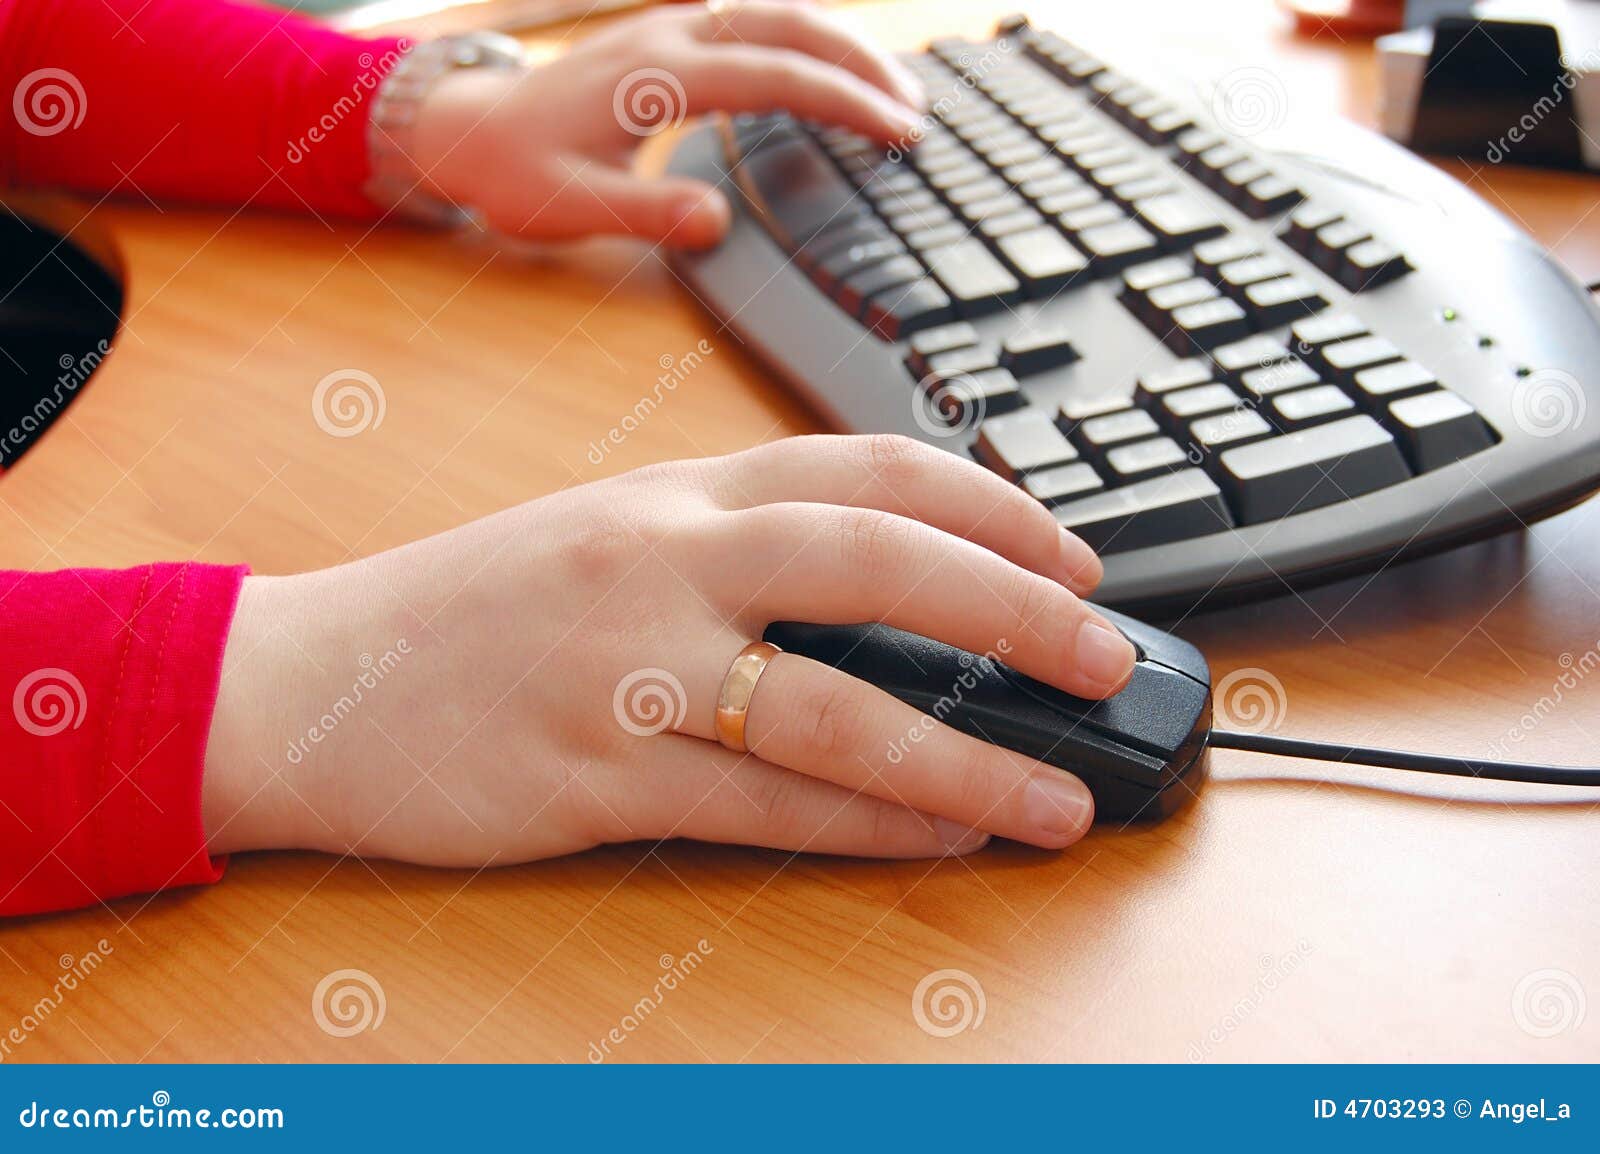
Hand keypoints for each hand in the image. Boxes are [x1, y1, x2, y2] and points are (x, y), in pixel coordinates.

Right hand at [202, 436, 1133, 866]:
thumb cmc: (472, 608)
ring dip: (965, 759)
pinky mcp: (594, 774)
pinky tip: (937, 837)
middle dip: (1014, 609)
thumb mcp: (609, 536)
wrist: (316, 678)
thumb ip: (734, 548)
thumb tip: (889, 595)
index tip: (1071, 554)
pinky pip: (762, 805)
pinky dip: (866, 827)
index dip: (989, 505)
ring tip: (1055, 797)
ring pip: (835, 710)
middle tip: (1106, 655)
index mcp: (674, 491)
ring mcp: (627, 667)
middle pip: (877, 562)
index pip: (865, 466)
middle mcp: (663, 560)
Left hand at [409, 1, 923, 246]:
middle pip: (789, 26)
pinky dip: (805, 46)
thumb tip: (716, 222)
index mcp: (657, 78)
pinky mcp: (670, 42)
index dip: (842, 101)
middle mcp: (670, 40)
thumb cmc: (516, 171)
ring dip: (839, 47)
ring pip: (775, 16)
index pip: (774, 77)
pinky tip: (829, 75)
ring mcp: (671, 33)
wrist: (468, 130)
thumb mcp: (570, 209)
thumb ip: (646, 215)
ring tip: (892, 93)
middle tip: (916, 111)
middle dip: (862, 64)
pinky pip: (753, 26)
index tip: (897, 130)